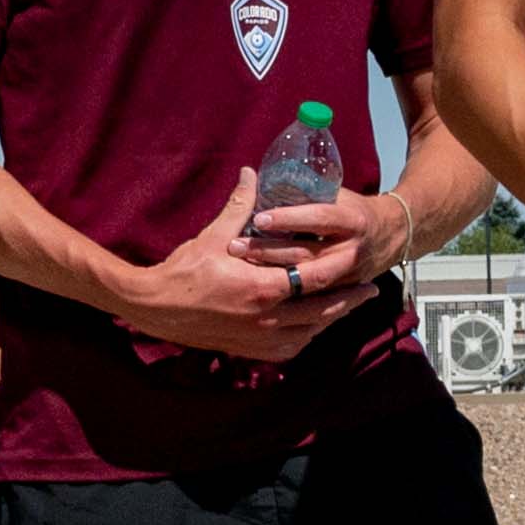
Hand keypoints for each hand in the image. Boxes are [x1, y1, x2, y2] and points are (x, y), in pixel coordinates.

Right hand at [114, 173, 356, 363]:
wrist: (155, 308)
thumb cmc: (183, 271)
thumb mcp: (213, 237)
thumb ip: (240, 206)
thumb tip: (251, 173)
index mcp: (263, 288)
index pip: (316, 282)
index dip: (343, 277)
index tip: (364, 271)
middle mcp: (267, 319)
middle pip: (322, 312)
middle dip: (348, 302)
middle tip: (369, 291)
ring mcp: (260, 339)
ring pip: (309, 333)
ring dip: (330, 320)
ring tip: (346, 307)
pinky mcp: (249, 351)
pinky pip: (290, 349)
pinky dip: (306, 337)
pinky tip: (313, 327)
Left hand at [240, 186, 413, 292]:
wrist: (394, 236)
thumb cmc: (356, 211)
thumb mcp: (338, 197)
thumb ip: (303, 192)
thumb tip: (251, 176)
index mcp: (352, 220)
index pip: (318, 218)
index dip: (288, 218)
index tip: (258, 217)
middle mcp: (352, 251)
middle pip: (307, 256)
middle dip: (269, 252)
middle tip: (235, 247)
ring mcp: (349, 277)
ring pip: (306, 283)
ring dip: (271, 275)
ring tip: (240, 266)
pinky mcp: (343, 295)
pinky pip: (312, 301)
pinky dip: (285, 295)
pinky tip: (258, 290)